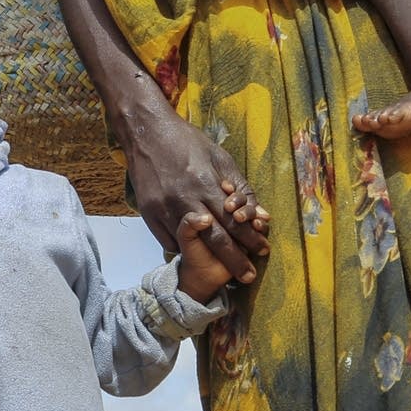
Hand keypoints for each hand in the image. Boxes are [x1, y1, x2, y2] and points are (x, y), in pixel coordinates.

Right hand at [123, 109, 269, 283]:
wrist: (146, 133)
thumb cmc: (187, 142)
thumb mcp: (219, 158)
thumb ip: (240, 188)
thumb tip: (261, 215)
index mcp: (204, 184)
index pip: (233, 220)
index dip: (250, 238)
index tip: (263, 251)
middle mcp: (184, 199)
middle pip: (215, 238)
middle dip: (235, 260)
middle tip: (249, 276)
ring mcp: (163, 209)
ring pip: (191, 245)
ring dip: (211, 260)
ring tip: (227, 272)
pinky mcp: (148, 213)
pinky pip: (169, 241)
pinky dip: (184, 249)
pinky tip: (196, 254)